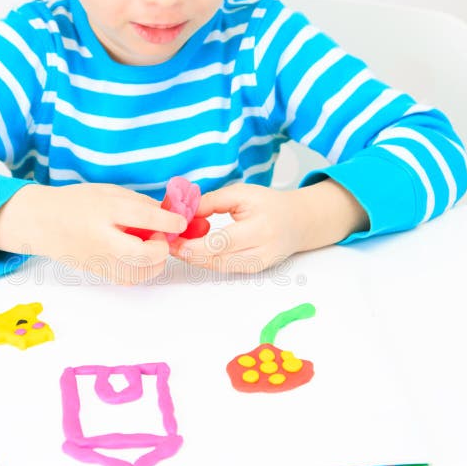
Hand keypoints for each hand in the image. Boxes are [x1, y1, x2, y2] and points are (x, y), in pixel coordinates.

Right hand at [0, 183, 187, 284]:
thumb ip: (141, 204)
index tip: (181, 222)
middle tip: (160, 237)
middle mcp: (101, 239)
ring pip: (139, 273)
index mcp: (104, 211)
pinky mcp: (98, 273)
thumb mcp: (109, 192)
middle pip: (143, 255)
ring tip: (150, 246)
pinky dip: (143, 270)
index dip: (168, 221)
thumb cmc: (78, 203)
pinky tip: (140, 256)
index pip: (142, 218)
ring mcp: (98, 260)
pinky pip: (130, 279)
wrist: (42, 223)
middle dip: (161, 248)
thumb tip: (172, 215)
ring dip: (155, 262)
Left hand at [170, 180, 367, 273]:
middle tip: (168, 245)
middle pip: (218, 259)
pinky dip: (207, 261)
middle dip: (190, 254)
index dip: (194, 244)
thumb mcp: (241, 194)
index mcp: (261, 228)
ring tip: (177, 247)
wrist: (298, 222)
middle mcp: (262, 250)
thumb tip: (183, 212)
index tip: (173, 238)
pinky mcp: (255, 271)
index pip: (222, 242)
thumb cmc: (268, 204)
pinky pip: (225, 269)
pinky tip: (193, 252)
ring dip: (195, 259)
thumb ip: (212, 202)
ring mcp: (259, 264)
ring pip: (219, 267)